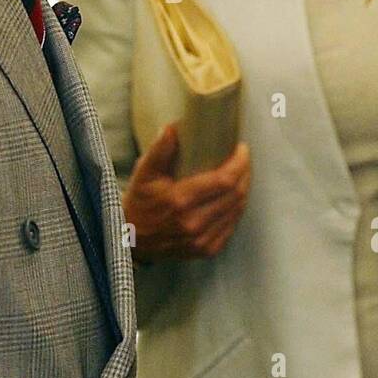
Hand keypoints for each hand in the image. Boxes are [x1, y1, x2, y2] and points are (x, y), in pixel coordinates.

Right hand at [124, 124, 250, 262]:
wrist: (132, 238)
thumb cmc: (140, 201)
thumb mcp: (144, 172)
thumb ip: (160, 149)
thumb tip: (174, 127)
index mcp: (179, 201)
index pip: (224, 181)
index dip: (239, 163)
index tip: (241, 149)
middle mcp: (193, 223)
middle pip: (235, 195)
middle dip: (245, 173)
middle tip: (243, 158)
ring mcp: (201, 240)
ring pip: (237, 210)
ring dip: (243, 189)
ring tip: (241, 174)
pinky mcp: (206, 250)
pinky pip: (231, 226)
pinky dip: (236, 208)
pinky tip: (233, 197)